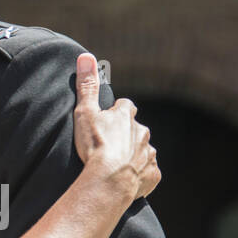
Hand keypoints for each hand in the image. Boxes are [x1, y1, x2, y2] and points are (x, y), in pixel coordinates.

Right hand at [72, 52, 159, 198]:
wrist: (110, 180)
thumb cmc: (95, 145)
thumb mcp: (85, 112)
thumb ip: (86, 86)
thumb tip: (85, 56)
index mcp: (126, 116)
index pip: (125, 106)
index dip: (116, 112)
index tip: (108, 118)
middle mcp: (142, 132)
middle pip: (136, 129)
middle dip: (127, 135)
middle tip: (111, 145)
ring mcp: (149, 154)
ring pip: (144, 151)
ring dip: (134, 155)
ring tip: (118, 166)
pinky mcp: (152, 175)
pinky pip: (149, 173)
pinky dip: (141, 176)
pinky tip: (129, 181)